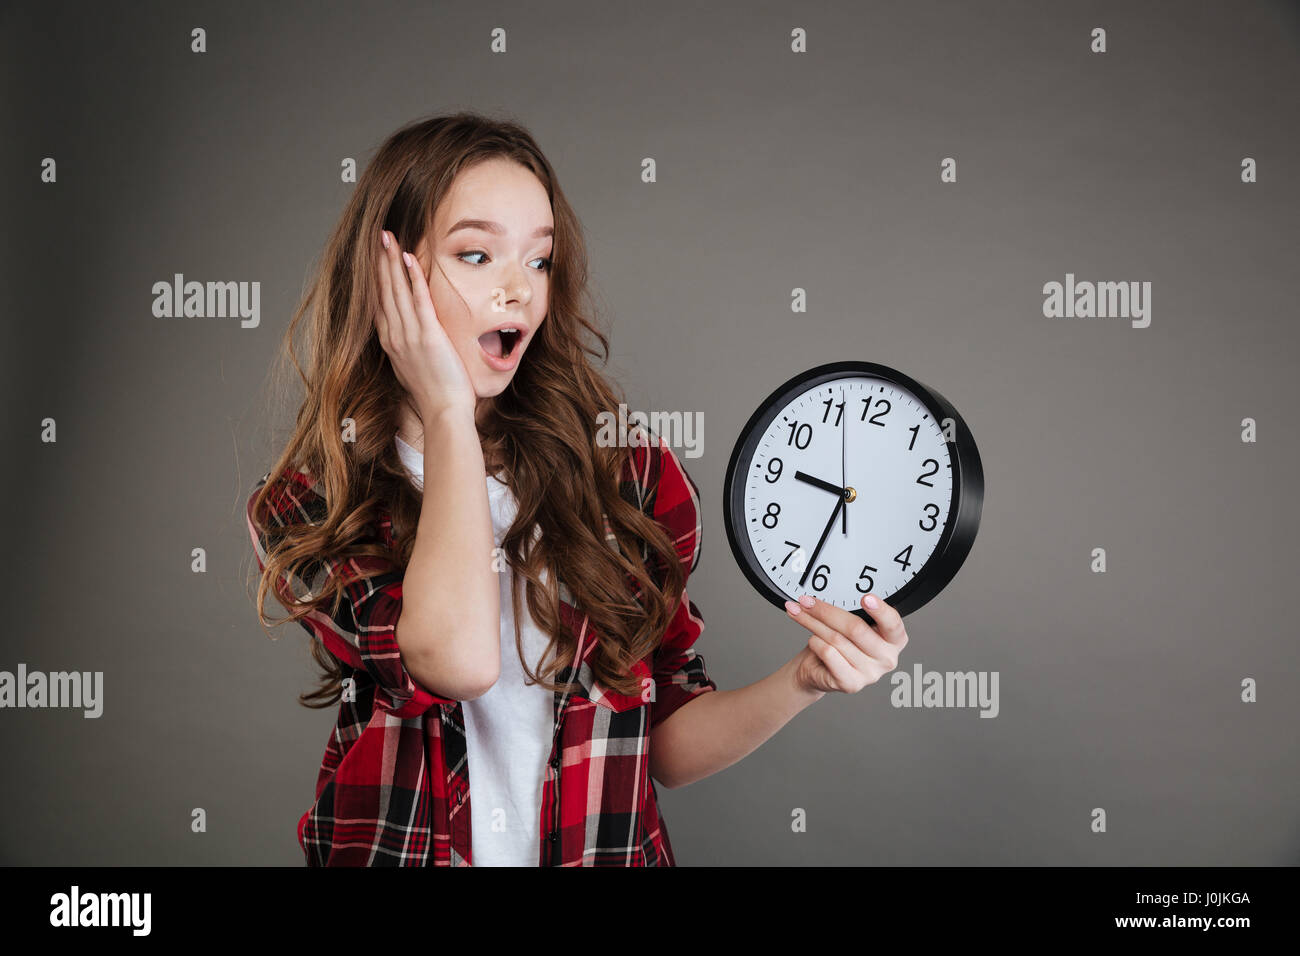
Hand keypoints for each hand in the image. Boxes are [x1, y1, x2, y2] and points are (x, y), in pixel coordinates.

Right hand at [374, 229, 476, 418]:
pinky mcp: (428, 336)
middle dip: (380, 261)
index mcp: (391, 343)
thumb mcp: (414, 369)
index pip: (378, 302)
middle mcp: (395, 336)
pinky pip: (419, 300)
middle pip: (383, 291)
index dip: (375, 277)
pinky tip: (409, 258)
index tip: (374, 256)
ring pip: (396, 291)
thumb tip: (413, 341)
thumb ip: (410, 350)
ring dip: (391, 261)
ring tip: (388, 237)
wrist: (444, 413)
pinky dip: (413, 278)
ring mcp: (409, 336)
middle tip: (379, 235)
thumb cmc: (435, 395)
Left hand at [784, 592, 908, 695]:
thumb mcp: (850, 624)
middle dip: (826, 611)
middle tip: (806, 600)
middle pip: (856, 628)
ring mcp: (870, 674)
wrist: (818, 670)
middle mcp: (887, 658)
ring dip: (812, 623)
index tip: (866, 598)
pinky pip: (828, 653)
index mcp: (894, 640)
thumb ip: (852, 614)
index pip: (893, 623)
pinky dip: (815, 642)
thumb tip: (829, 599)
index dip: (880, 610)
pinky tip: (812, 639)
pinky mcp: (851, 683)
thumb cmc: (838, 643)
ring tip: (799, 613)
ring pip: (836, 639)